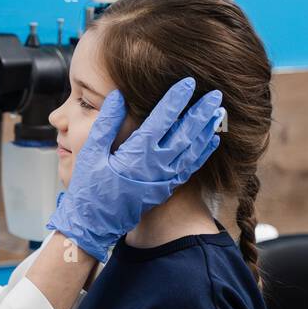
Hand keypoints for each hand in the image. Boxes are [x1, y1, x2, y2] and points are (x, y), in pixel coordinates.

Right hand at [45, 77, 223, 260]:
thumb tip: (118, 96)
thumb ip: (106, 123)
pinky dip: (203, 153)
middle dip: (201, 112)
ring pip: (192, 151)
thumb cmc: (88, 189)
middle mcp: (156, 167)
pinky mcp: (165, 189)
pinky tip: (212, 141)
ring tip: (219, 113)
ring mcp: (164, 180)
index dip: (176, 99)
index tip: (188, 82)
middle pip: (186, 134)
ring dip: (207, 130)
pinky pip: (190, 168)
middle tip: (216, 94)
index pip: (162, 120)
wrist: (93, 225)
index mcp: (137, 154)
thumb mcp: (90, 153)